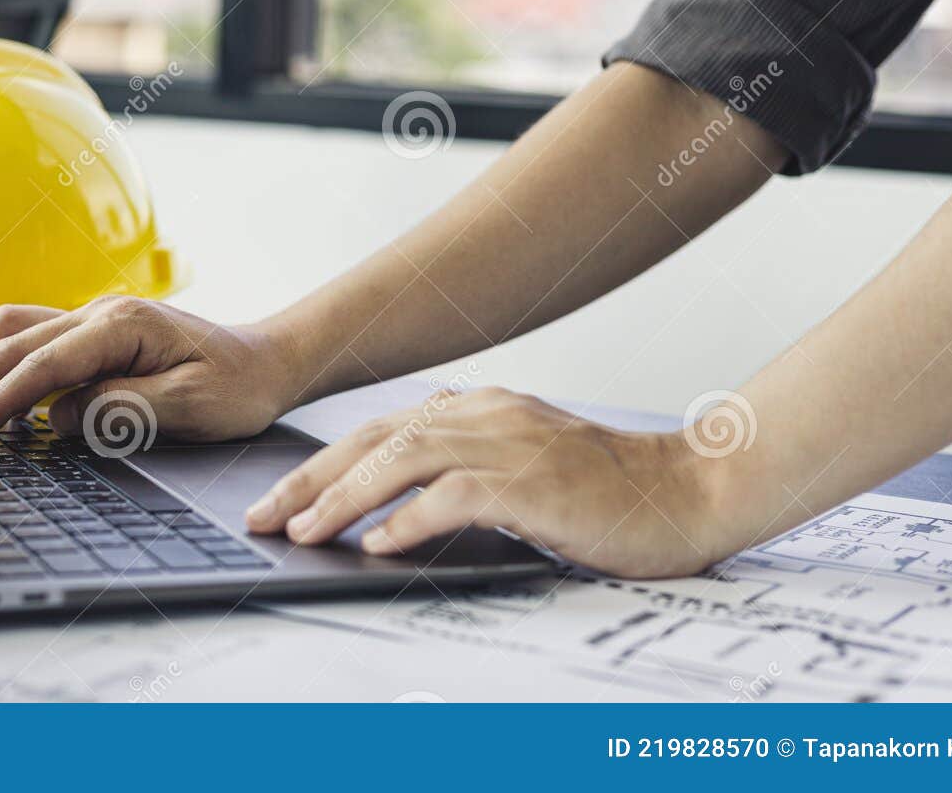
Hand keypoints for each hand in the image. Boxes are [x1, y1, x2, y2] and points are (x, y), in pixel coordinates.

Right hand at [0, 297, 306, 443]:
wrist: (268, 360)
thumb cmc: (238, 385)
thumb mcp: (193, 406)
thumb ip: (125, 409)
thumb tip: (60, 416)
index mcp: (124, 325)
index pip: (43, 364)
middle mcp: (100, 314)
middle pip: (12, 344)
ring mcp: (94, 322)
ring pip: (14, 336)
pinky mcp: (94, 339)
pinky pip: (34, 347)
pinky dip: (4, 372)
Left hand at [243, 387, 723, 577]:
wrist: (688, 492)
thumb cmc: (606, 490)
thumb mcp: (522, 465)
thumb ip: (462, 470)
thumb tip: (390, 508)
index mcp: (479, 406)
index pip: (379, 430)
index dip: (322, 465)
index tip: (279, 498)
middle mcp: (485, 413)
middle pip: (373, 438)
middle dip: (309, 479)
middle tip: (263, 516)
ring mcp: (508, 442)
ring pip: (400, 461)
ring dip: (342, 499)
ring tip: (302, 532)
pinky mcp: (531, 480)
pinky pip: (452, 496)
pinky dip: (407, 521)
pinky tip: (376, 545)